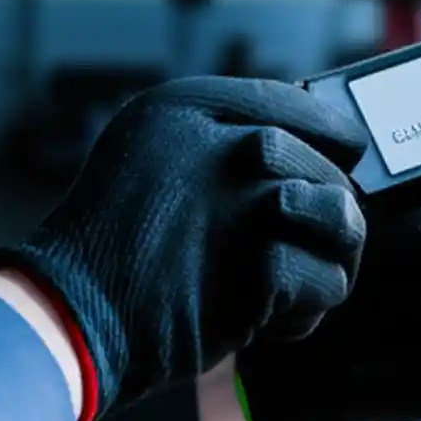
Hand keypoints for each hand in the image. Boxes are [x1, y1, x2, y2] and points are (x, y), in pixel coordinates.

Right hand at [0, 77, 367, 420]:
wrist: (71, 318)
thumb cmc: (115, 242)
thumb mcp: (156, 155)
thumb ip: (233, 140)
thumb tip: (334, 144)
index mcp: (189, 104)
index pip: (294, 102)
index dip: (333, 132)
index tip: (350, 152)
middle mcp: (227, 143)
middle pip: (332, 170)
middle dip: (329, 215)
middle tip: (294, 250)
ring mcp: (249, 204)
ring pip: (344, 220)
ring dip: (329, 258)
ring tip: (288, 282)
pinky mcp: (262, 268)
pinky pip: (326, 280)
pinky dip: (301, 311)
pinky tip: (261, 318)